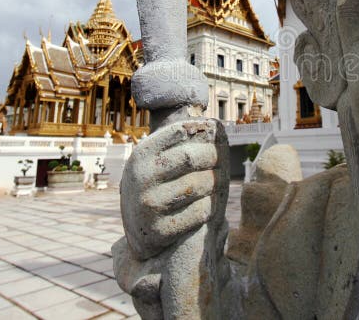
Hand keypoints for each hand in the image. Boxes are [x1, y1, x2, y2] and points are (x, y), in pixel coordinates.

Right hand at [120, 118, 228, 259]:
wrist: (139, 230)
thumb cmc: (157, 185)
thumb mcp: (157, 161)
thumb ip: (179, 144)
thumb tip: (219, 127)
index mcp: (141, 155)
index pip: (179, 131)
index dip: (202, 131)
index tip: (212, 134)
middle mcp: (141, 178)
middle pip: (191, 157)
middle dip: (212, 156)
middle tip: (218, 160)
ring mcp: (149, 205)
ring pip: (199, 185)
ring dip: (214, 183)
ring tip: (216, 182)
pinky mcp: (160, 230)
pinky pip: (200, 212)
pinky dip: (211, 206)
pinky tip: (209, 204)